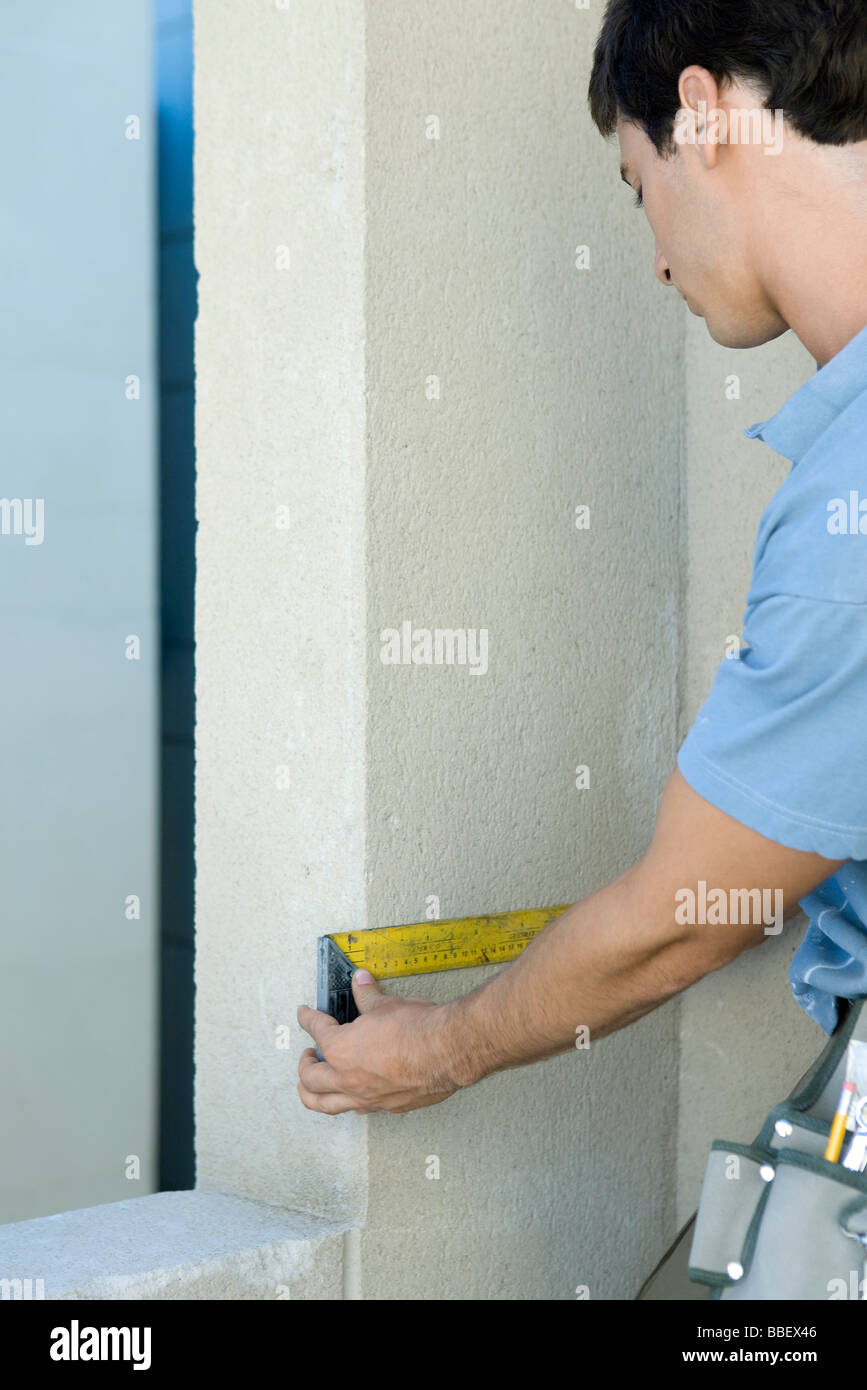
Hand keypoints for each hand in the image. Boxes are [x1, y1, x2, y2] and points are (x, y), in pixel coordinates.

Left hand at [297, 970, 459, 1114]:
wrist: (448, 1051)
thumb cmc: (418, 1029)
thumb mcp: (386, 1004)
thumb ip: (368, 996)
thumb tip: (361, 982)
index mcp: (341, 1049)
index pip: (316, 1031)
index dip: (308, 1019)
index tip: (305, 1015)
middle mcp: (347, 1078)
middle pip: (310, 1078)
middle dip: (303, 1065)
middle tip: (306, 1056)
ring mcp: (367, 1097)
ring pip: (326, 1105)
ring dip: (313, 1096)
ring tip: (309, 1089)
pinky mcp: (388, 1106)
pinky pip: (358, 1109)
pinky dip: (349, 1103)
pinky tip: (352, 1100)